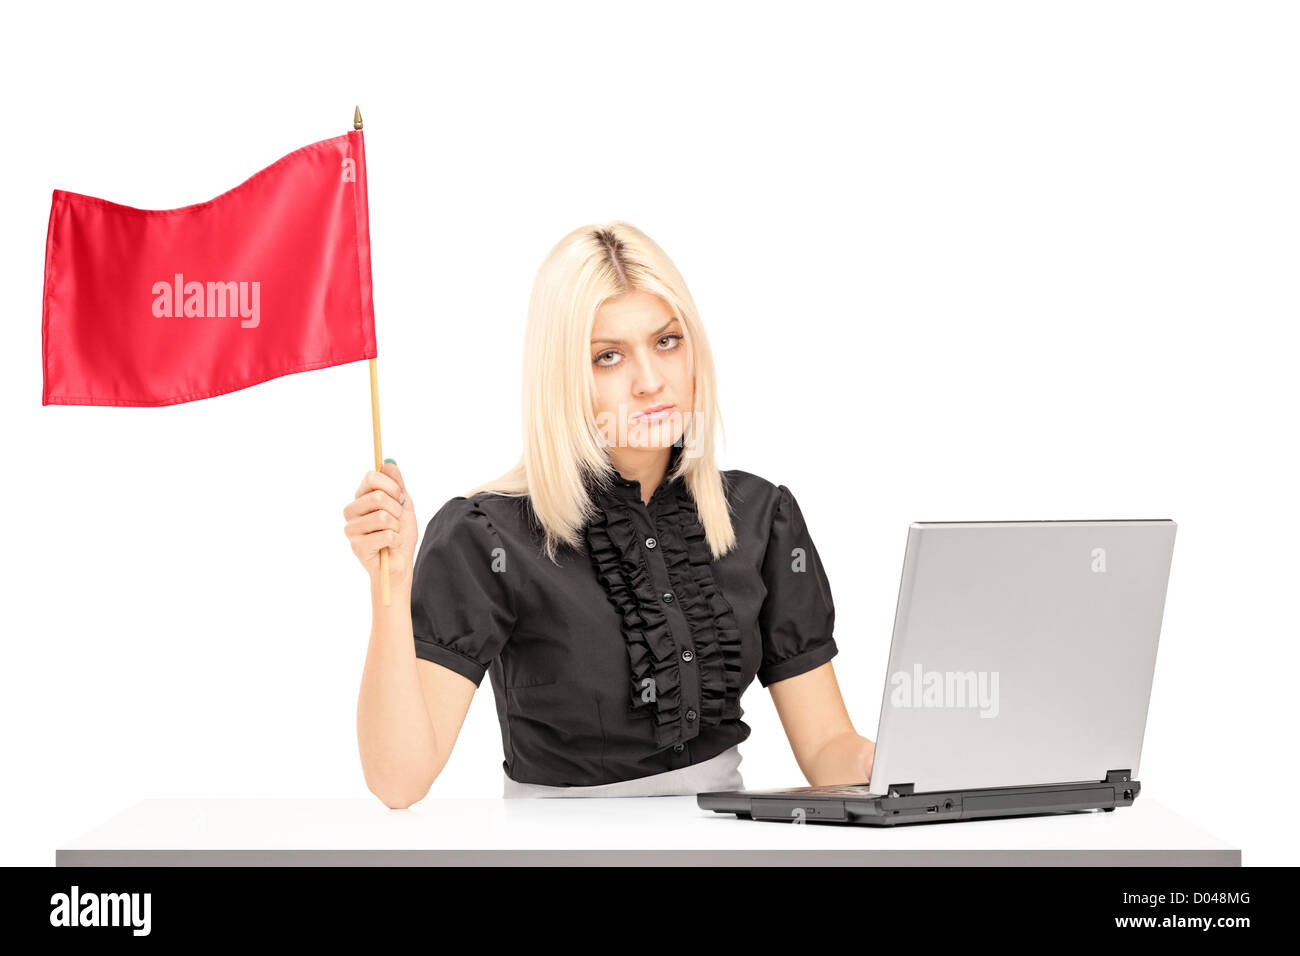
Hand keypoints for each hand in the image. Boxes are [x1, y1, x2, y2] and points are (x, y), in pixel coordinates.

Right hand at [343, 460, 416, 588]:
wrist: (399, 562)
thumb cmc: (400, 533)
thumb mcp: (403, 504)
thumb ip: (397, 483)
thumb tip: (389, 462)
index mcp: (360, 497)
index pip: (371, 477)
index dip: (392, 486)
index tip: (400, 497)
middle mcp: (351, 511)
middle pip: (378, 497)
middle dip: (397, 509)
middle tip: (397, 520)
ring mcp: (351, 529)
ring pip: (382, 517)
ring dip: (396, 527)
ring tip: (393, 533)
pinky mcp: (357, 546)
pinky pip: (386, 535)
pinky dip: (396, 540)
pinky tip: (390, 545)